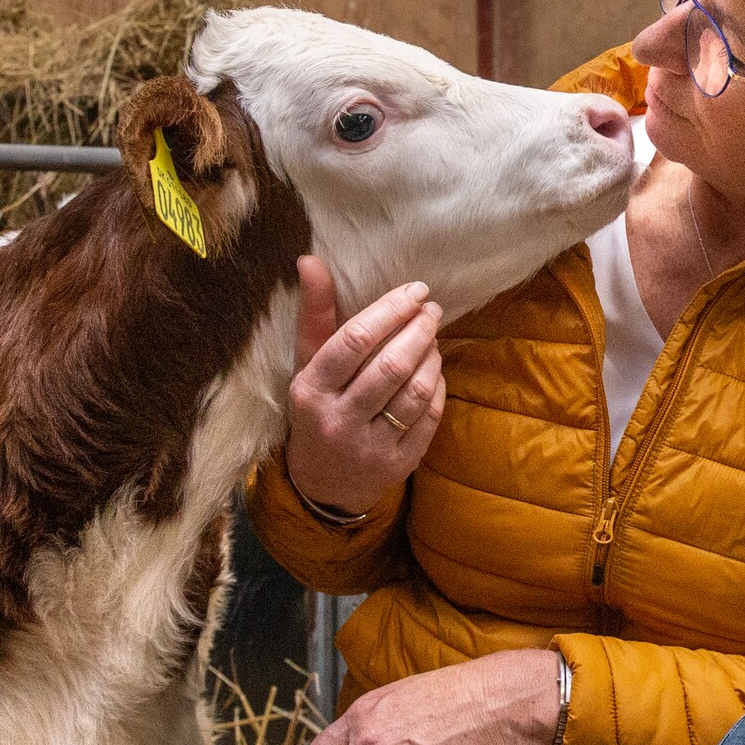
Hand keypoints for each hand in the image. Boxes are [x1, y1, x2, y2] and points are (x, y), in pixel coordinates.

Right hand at [282, 255, 446, 517]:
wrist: (322, 485)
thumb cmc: (316, 409)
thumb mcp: (306, 366)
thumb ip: (314, 314)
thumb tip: (310, 260)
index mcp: (310, 391)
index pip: (354, 341)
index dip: (390, 310)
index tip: (415, 291)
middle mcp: (338, 421)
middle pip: (391, 366)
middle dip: (419, 330)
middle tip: (432, 309)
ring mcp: (370, 447)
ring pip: (414, 392)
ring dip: (432, 356)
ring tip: (433, 335)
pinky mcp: (398, 465)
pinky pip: (430, 417)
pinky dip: (438, 386)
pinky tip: (436, 368)